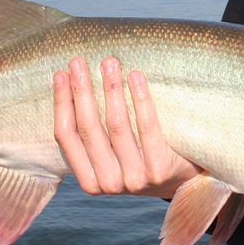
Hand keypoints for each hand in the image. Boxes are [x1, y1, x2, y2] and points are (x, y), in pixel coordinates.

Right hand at [53, 56, 199, 197]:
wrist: (183, 181)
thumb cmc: (141, 159)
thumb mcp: (112, 157)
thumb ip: (94, 137)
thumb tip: (72, 85)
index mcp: (90, 181)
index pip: (67, 137)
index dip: (61, 104)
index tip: (60, 74)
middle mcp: (109, 183)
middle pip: (89, 128)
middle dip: (81, 91)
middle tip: (78, 61)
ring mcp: (134, 179)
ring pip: (116, 125)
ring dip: (110, 88)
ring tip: (109, 61)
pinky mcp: (159, 170)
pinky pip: (147, 127)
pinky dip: (140, 98)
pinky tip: (135, 76)